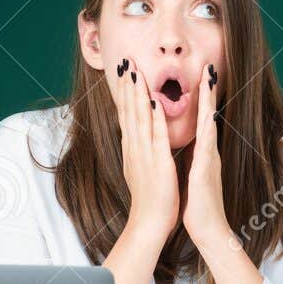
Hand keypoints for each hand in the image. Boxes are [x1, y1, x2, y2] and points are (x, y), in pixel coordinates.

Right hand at [108, 57, 177, 240]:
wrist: (149, 224)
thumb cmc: (149, 199)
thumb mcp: (141, 169)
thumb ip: (139, 151)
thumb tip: (136, 138)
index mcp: (132, 148)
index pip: (126, 113)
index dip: (124, 91)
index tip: (124, 71)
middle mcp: (134, 147)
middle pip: (129, 110)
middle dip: (127, 84)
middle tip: (125, 60)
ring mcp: (144, 154)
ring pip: (139, 118)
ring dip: (137, 93)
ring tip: (134, 71)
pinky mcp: (158, 162)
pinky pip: (156, 136)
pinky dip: (154, 117)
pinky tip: (152, 101)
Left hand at [182, 61, 230, 247]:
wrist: (208, 230)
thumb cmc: (198, 204)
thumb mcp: (191, 173)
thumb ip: (190, 155)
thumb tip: (184, 141)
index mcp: (201, 152)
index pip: (200, 119)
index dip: (199, 98)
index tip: (199, 76)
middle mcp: (208, 151)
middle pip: (207, 116)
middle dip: (207, 92)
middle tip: (208, 67)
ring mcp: (209, 159)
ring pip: (209, 125)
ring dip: (209, 103)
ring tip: (209, 81)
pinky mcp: (206, 171)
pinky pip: (206, 146)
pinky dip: (206, 129)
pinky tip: (206, 115)